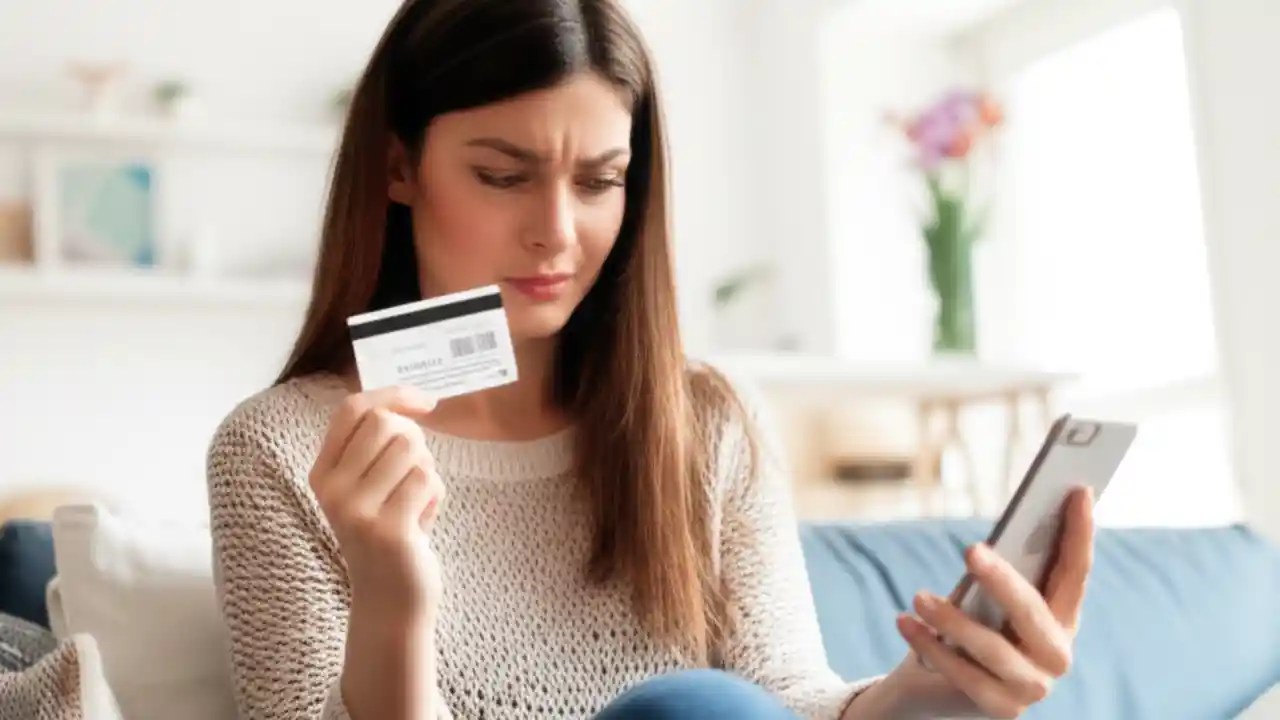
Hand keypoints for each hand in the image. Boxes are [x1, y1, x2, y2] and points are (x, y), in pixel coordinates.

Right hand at [309, 385, 445, 617]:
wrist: (390, 601)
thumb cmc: (389, 533)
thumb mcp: (371, 487)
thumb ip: (378, 447)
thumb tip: (410, 400)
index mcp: (324, 473)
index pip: (352, 409)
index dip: (392, 395)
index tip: (424, 403)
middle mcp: (332, 490)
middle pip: (386, 423)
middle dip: (416, 439)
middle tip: (417, 473)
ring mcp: (357, 511)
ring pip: (411, 449)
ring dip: (427, 471)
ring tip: (416, 503)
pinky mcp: (387, 529)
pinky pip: (426, 479)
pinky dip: (436, 495)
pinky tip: (422, 522)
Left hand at [858, 487, 1094, 718]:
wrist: (933, 686)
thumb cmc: (964, 624)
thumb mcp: (980, 595)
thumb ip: (993, 573)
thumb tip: (989, 540)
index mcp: (1062, 619)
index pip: (1076, 573)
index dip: (1080, 533)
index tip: (1078, 490)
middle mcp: (1057, 655)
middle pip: (1034, 613)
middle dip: (1002, 580)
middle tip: (969, 549)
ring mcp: (1033, 687)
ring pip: (993, 649)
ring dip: (952, 620)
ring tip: (918, 597)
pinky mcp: (1000, 709)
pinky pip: (963, 675)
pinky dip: (930, 646)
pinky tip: (905, 623)